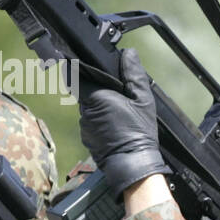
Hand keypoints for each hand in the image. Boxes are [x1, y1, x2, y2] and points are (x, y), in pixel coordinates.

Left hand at [78, 48, 166, 195]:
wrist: (133, 165)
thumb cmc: (139, 133)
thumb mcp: (144, 101)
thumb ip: (134, 75)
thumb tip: (129, 54)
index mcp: (96, 97)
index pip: (76, 75)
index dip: (78, 67)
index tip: (77, 61)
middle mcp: (85, 110)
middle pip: (84, 91)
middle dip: (95, 89)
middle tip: (114, 92)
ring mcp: (84, 126)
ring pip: (88, 108)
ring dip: (98, 106)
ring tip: (119, 113)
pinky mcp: (87, 138)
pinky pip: (90, 123)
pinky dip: (100, 122)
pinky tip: (115, 127)